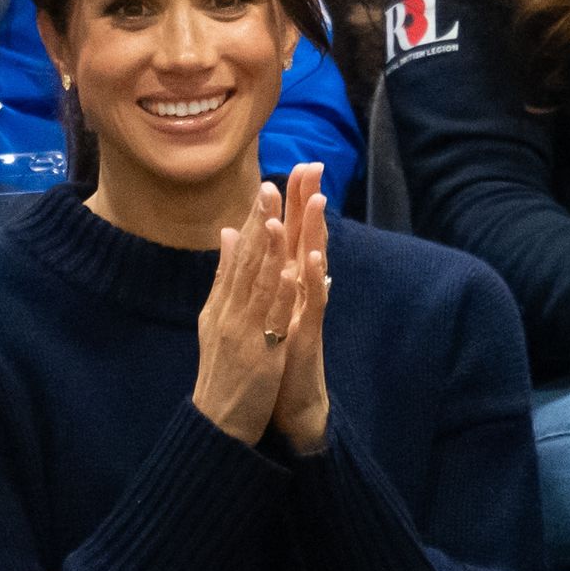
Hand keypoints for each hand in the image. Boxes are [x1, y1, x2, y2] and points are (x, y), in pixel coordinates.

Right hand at [192, 182, 293, 444]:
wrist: (217, 424)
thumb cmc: (222, 372)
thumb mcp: (215, 320)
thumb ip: (223, 278)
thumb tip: (226, 234)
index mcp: (220, 304)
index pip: (237, 254)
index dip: (252, 220)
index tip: (264, 186)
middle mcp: (228, 313)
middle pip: (245, 261)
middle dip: (258, 223)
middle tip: (270, 186)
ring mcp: (243, 332)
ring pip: (258, 286)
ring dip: (268, 252)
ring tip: (278, 219)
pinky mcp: (260, 354)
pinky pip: (272, 320)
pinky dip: (282, 294)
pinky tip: (292, 272)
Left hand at [268, 162, 331, 453]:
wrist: (291, 406)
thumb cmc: (281, 358)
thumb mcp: (269, 311)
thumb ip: (264, 274)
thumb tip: (253, 239)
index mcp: (288, 286)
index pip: (291, 235)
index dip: (294, 201)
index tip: (298, 164)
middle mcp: (302, 294)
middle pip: (307, 239)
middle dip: (310, 204)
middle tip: (315, 165)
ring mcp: (307, 313)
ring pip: (313, 267)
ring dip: (315, 235)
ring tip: (317, 201)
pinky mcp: (308, 337)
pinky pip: (313, 307)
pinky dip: (314, 284)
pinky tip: (315, 262)